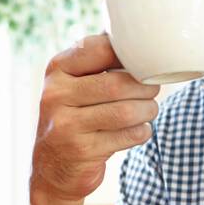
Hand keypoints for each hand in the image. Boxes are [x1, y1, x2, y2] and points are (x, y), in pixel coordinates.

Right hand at [31, 34, 159, 204]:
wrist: (51, 169)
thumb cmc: (73, 117)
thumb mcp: (72, 85)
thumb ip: (97, 61)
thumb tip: (136, 34)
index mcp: (57, 70)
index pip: (100, 49)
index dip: (130, 54)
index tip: (143, 63)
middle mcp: (56, 95)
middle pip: (118, 84)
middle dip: (145, 87)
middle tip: (152, 90)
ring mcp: (66, 125)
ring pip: (126, 111)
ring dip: (147, 110)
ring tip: (148, 110)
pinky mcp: (82, 151)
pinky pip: (128, 136)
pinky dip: (141, 131)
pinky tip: (137, 130)